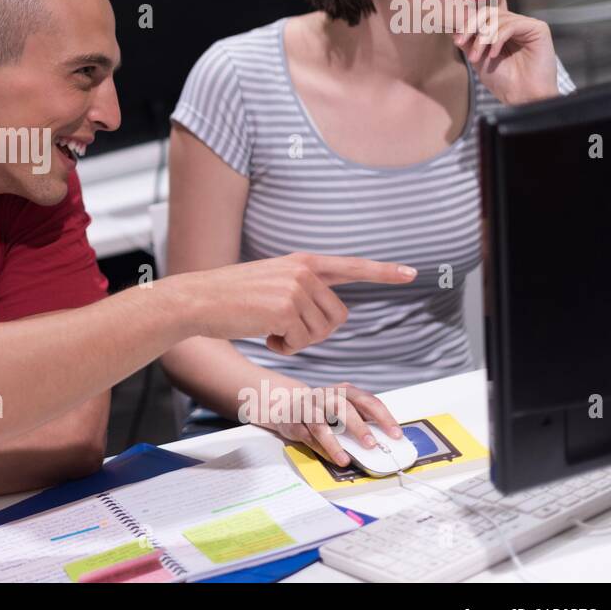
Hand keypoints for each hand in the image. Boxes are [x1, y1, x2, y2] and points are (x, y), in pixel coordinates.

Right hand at [191, 253, 416, 354]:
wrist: (198, 300)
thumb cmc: (230, 297)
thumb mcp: (271, 281)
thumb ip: (301, 288)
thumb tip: (328, 314)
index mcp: (302, 262)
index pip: (351, 266)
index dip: (383, 272)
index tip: (411, 273)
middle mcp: (303, 272)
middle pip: (337, 317)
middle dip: (314, 332)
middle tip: (282, 329)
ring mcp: (295, 289)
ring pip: (320, 332)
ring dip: (296, 340)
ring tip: (267, 328)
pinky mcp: (285, 309)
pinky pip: (300, 342)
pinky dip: (283, 347)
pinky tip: (262, 333)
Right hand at [268, 383, 403, 466]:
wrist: (287, 402)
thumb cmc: (323, 409)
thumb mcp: (344, 409)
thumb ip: (361, 421)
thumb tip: (382, 443)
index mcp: (345, 391)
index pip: (368, 401)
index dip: (384, 418)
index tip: (396, 434)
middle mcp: (326, 395)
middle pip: (343, 407)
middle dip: (359, 427)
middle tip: (371, 445)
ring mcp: (308, 406)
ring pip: (320, 423)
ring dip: (334, 443)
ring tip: (344, 459)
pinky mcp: (293, 419)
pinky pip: (306, 435)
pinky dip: (318, 448)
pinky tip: (328, 457)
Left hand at [453, 0, 558, 104]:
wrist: (521, 96)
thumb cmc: (502, 80)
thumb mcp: (477, 57)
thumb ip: (468, 38)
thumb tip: (454, 23)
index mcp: (501, 29)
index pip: (492, 6)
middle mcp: (514, 24)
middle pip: (487, 11)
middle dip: (470, 26)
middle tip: (460, 42)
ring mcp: (527, 25)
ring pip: (497, 19)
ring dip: (482, 38)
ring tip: (477, 57)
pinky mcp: (538, 28)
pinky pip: (511, 25)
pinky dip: (497, 39)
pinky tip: (493, 54)